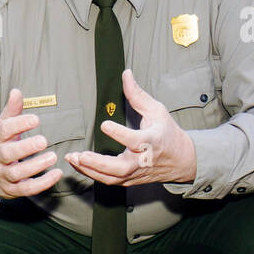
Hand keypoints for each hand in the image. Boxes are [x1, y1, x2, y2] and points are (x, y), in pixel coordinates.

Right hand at [0, 88, 63, 213]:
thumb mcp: (0, 127)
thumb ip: (11, 111)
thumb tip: (16, 91)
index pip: (4, 130)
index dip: (19, 124)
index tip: (36, 119)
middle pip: (8, 154)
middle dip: (25, 148)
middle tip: (44, 141)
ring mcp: (3, 175)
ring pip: (17, 173)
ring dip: (35, 166)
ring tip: (52, 157)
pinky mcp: (12, 189)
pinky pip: (26, 189)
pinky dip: (42, 183)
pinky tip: (56, 174)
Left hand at [65, 70, 196, 185]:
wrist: (182, 161)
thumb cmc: (167, 133)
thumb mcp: (157, 111)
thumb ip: (137, 95)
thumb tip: (125, 74)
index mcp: (152, 141)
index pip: (134, 140)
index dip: (119, 133)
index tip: (104, 124)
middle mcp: (142, 160)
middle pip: (120, 167)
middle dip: (99, 163)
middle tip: (82, 155)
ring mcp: (135, 173)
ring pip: (111, 177)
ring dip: (89, 169)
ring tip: (72, 158)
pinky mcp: (128, 180)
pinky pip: (108, 180)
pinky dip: (91, 173)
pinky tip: (78, 163)